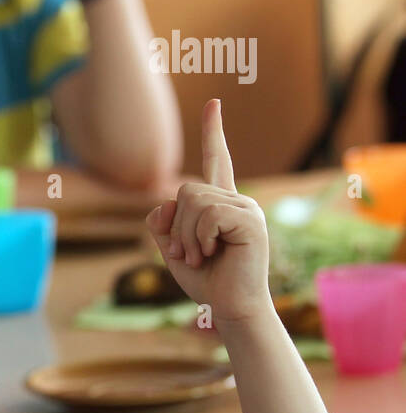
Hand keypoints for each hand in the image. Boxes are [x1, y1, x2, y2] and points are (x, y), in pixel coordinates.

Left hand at [146, 100, 271, 322]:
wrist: (231, 308)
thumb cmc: (206, 281)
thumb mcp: (172, 248)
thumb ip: (162, 223)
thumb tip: (164, 203)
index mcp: (220, 203)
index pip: (218, 161)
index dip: (213, 132)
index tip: (214, 103)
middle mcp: (237, 200)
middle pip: (185, 190)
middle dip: (176, 227)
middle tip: (189, 254)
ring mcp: (246, 208)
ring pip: (192, 200)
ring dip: (186, 236)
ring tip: (202, 256)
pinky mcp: (250, 220)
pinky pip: (206, 214)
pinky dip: (198, 237)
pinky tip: (212, 253)